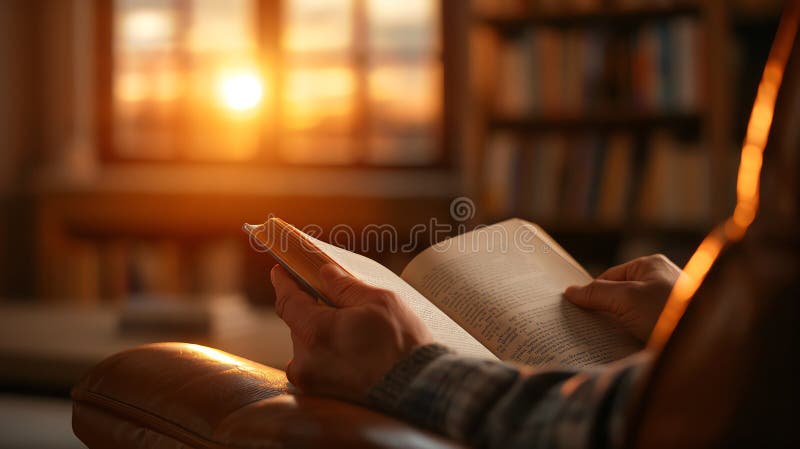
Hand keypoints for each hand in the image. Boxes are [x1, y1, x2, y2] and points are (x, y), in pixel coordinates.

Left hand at [270, 264, 432, 401]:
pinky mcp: (322, 396)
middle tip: (334, 297)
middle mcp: (305, 361)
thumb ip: (346, 287)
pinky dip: (329, 352)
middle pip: (299, 324)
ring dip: (323, 332)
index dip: (284, 283)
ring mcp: (312, 382)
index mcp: (315, 332)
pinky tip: (353, 348)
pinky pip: (317, 365)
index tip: (280, 271)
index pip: (288, 301)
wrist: (418, 391)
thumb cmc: (402, 346)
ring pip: (309, 345)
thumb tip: (326, 274)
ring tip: (353, 328)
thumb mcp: (379, 302)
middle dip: (313, 308)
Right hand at [564, 254, 681, 341]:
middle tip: (583, 328)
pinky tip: (621, 348)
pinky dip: (630, 337)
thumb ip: (597, 293)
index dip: (593, 293)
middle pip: (619, 295)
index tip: (575, 311)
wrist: (707, 344)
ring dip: (616, 327)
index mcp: (650, 266)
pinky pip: (642, 329)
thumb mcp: (626, 298)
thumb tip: (570, 292)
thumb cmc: (669, 311)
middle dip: (604, 311)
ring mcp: (666, 305)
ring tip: (600, 341)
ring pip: (630, 314)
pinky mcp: (670, 326)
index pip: (610, 277)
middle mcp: (660, 282)